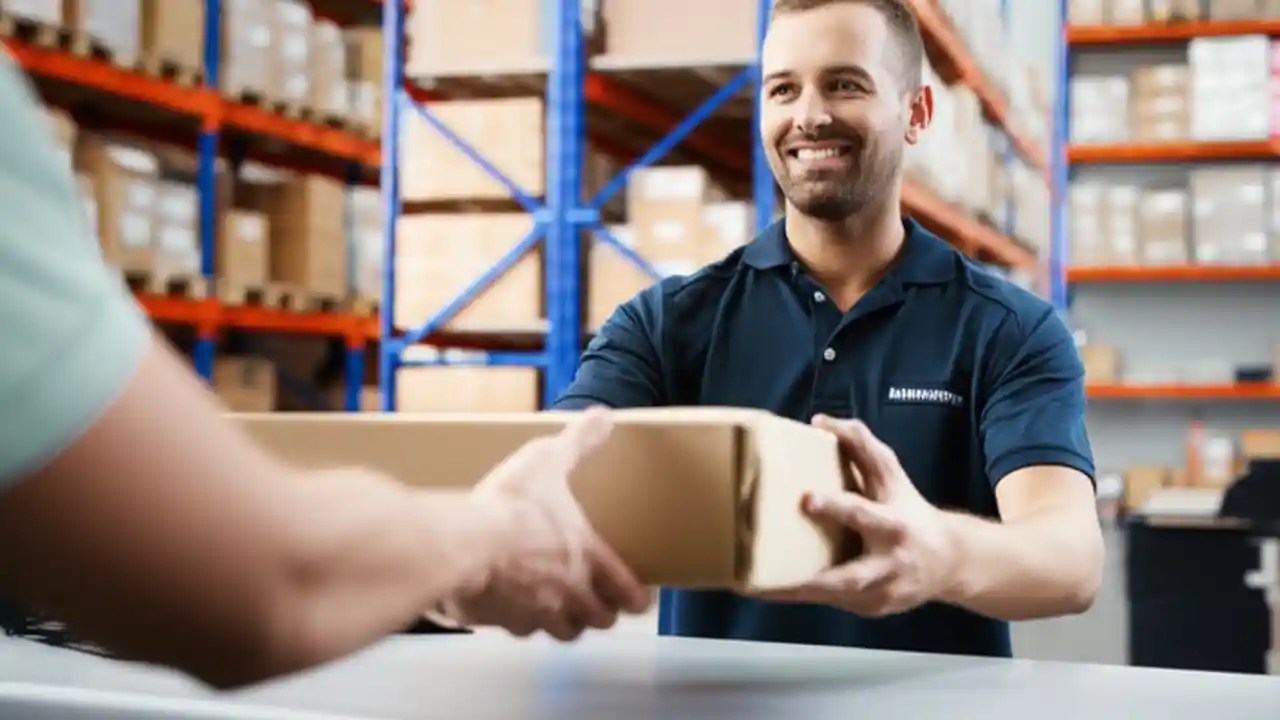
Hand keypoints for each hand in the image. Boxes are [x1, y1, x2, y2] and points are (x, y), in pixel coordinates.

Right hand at [440, 407, 651, 639]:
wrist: (463, 546)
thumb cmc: (512, 506)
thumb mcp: (547, 461)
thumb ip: (577, 442)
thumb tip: (604, 416)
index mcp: (588, 558)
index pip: (630, 594)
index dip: (638, 599)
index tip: (639, 597)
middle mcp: (569, 594)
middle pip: (599, 620)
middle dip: (601, 613)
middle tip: (597, 600)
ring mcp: (536, 614)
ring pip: (564, 632)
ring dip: (566, 623)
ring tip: (559, 608)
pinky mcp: (502, 623)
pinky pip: (519, 630)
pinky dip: (520, 621)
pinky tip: (512, 607)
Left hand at [757, 415, 956, 616]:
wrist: (949, 560)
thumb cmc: (908, 508)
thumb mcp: (891, 474)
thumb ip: (860, 444)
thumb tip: (819, 421)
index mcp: (893, 526)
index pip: (863, 515)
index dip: (836, 507)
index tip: (807, 498)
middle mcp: (889, 564)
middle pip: (850, 577)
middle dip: (816, 579)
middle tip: (773, 579)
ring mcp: (882, 592)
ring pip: (836, 598)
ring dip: (798, 595)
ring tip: (759, 590)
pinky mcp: (872, 608)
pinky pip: (836, 603)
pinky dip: (808, 596)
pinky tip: (778, 590)